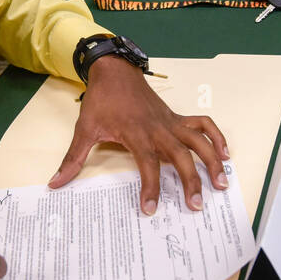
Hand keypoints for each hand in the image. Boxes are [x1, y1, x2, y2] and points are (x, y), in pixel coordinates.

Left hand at [50, 57, 228, 213]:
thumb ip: (73, 159)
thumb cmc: (101, 100)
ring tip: (222, 183)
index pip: (147, 165)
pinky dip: (216, 137)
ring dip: (212, 161)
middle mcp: (158, 129)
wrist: (114, 71)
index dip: (150, 187)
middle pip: (180, 157)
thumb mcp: (84, 129)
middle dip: (191, 181)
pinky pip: (202, 124)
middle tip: (196, 206)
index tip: (150, 208)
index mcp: (136, 134)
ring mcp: (170, 122)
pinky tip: (225, 154)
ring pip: (198, 141)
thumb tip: (55, 183)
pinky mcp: (176, 117)